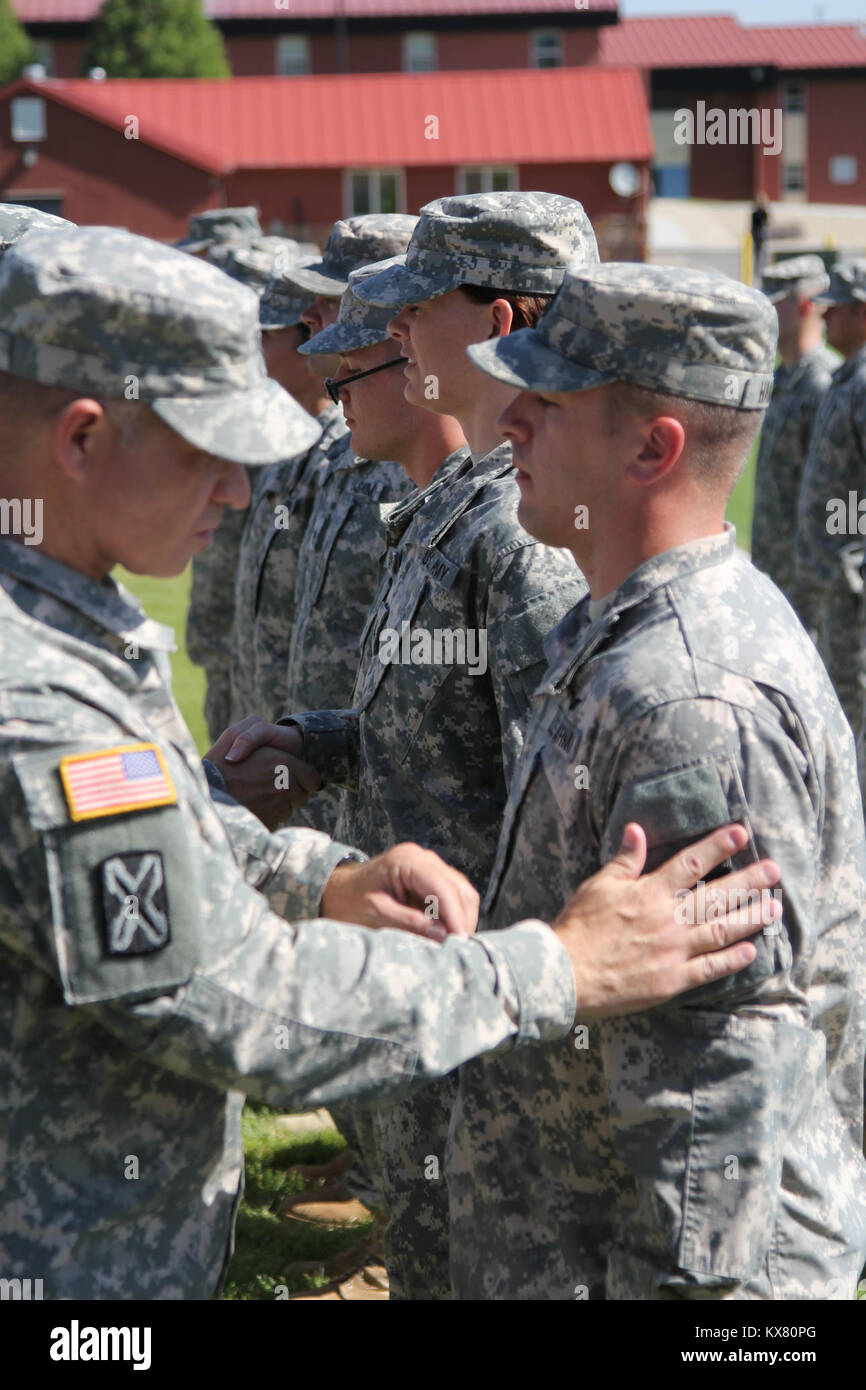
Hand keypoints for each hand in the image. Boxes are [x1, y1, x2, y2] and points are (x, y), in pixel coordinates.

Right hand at [206, 716, 320, 829]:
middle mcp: (286, 787)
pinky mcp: (269, 825)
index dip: (303, 778)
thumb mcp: (233, 734)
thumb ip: (255, 728)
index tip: (295, 778)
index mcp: (283, 764)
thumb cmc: (217, 763)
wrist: (202, 794)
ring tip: (256, 798)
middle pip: (302, 796)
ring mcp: (279, 808)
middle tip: (271, 788)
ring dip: (278, 806)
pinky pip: (275, 822)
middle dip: (291, 793)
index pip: (312, 777)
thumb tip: (270, 731)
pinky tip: (252, 809)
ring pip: (288, 810)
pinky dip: (267, 818)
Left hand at [321, 843, 479, 942]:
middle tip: (459, 949)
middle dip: (462, 919)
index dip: (455, 916)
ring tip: (453, 945)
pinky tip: (447, 935)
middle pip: (459, 889)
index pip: (442, 888)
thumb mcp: (377, 915)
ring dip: (461, 919)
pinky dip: (454, 916)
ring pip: (461, 892)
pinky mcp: (432, 878)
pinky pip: (453, 896)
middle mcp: (423, 857)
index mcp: (406, 860)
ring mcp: (430, 866)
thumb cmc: (352, 902)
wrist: (339, 892)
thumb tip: (444, 936)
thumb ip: (410, 923)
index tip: (461, 942)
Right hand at [552, 822, 780, 1018]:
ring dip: (750, 918)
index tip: (741, 833)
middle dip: (749, 881)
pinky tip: (751, 950)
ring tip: (774, 907)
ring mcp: (673, 951)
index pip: (691, 863)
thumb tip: (637, 830)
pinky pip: (709, 968)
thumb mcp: (598, 886)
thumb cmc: (579, 927)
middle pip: (716, 896)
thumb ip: (625, 860)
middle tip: (774, 870)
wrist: (566, 974)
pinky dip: (732, 959)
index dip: (717, 846)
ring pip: (721, 931)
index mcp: (649, 893)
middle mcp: (667, 919)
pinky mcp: (672, 980)